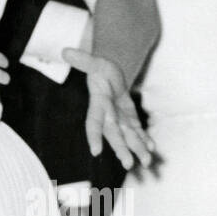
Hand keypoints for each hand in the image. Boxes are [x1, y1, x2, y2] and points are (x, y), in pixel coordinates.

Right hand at [63, 47, 153, 170]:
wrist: (109, 74)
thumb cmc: (101, 68)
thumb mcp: (94, 62)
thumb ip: (83, 60)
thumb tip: (65, 51)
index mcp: (98, 104)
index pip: (93, 122)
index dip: (94, 135)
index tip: (95, 151)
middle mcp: (108, 116)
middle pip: (114, 135)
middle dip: (121, 149)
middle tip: (128, 164)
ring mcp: (120, 119)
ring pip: (129, 137)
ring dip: (137, 149)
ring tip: (147, 162)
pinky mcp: (129, 119)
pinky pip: (137, 132)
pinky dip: (144, 140)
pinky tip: (151, 148)